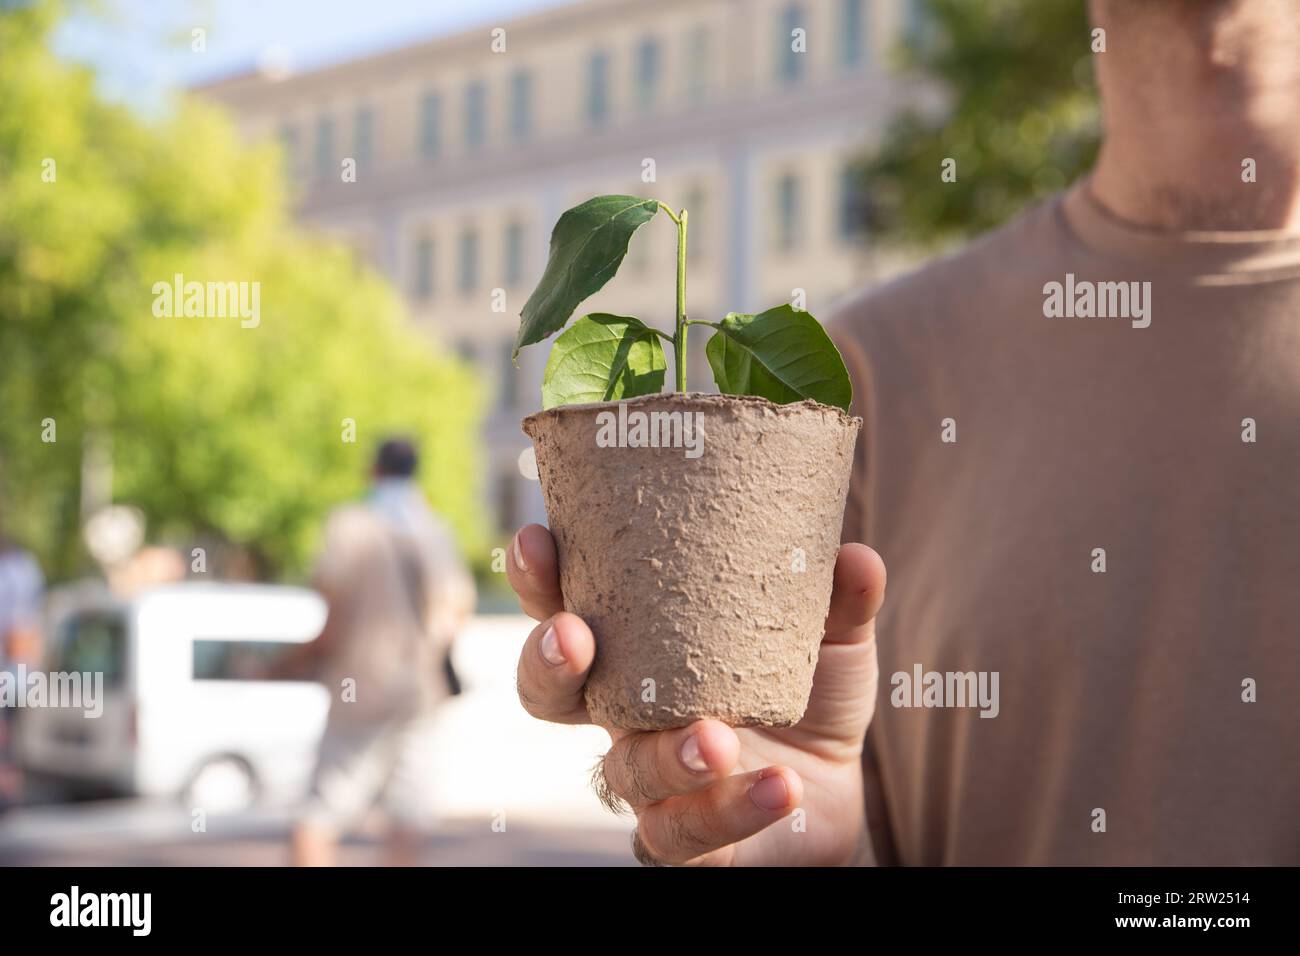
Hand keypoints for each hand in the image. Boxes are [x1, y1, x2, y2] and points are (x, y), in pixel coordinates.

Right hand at [508, 524, 885, 865]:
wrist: (836, 794)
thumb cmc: (805, 698)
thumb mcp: (829, 641)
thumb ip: (837, 602)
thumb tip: (856, 557)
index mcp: (640, 655)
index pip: (569, 611)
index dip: (542, 581)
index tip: (537, 539)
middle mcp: (627, 718)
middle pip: (549, 696)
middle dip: (546, 664)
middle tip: (574, 637)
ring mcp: (651, 783)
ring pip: (624, 775)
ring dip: (664, 755)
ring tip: (714, 739)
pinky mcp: (690, 842)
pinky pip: (691, 834)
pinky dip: (735, 808)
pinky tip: (781, 787)